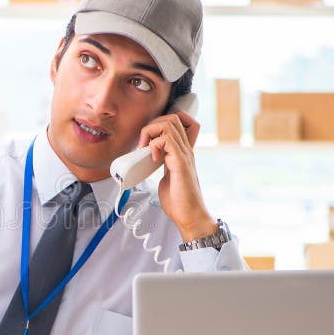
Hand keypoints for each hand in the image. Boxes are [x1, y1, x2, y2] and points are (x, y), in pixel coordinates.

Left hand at [137, 111, 216, 240]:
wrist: (189, 217)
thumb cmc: (179, 202)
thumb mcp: (167, 178)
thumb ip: (162, 166)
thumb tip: (148, 161)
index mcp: (183, 152)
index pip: (183, 122)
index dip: (165, 122)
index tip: (150, 138)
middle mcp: (186, 150)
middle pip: (174, 117)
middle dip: (153, 124)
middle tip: (143, 144)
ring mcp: (184, 155)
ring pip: (169, 124)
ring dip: (151, 132)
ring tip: (145, 149)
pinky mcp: (180, 163)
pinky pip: (166, 140)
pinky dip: (153, 146)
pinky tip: (152, 159)